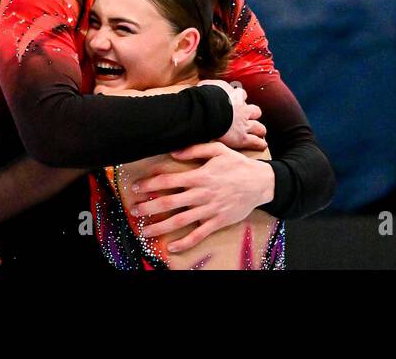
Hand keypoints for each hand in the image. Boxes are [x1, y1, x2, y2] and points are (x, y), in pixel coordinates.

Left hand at [129, 142, 275, 253]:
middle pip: (169, 203)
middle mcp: (202, 194)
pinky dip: (184, 243)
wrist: (260, 183)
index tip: (136, 187)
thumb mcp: (219, 150)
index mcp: (200, 176)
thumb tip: (174, 152)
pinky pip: (198, 235)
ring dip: (160, 227)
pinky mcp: (218, 222)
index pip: (168, 181)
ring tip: (145, 231)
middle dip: (149, 207)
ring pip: (180, 221)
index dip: (150, 184)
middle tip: (134, 211)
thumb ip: (195, 149)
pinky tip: (172, 247)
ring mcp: (209, 210)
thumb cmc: (237, 165)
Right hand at [198, 79, 267, 151]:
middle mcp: (242, 110)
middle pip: (255, 111)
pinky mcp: (242, 138)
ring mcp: (244, 124)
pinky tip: (262, 145)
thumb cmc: (204, 98)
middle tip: (250, 118)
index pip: (241, 94)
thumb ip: (207, 87)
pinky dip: (259, 144)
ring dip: (259, 130)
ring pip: (259, 127)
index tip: (237, 101)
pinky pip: (256, 142)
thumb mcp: (205, 86)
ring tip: (259, 132)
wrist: (208, 111)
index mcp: (234, 96)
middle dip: (253, 114)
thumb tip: (196, 86)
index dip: (240, 98)